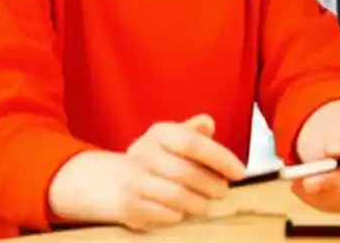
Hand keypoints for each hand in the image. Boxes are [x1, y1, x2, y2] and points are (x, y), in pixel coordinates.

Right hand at [47, 114, 245, 231]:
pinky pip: (162, 215)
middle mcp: (144, 154)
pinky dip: (177, 216)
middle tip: (223, 192)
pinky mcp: (127, 206)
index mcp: (159, 133)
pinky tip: (181, 212)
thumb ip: (191, 132)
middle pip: (187, 173)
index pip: (194, 143)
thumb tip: (208, 124)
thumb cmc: (149, 159)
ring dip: (198, 203)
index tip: (239, 172)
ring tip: (205, 204)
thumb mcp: (168, 139)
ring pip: (176, 196)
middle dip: (212, 185)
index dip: (221, 158)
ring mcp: (133, 181)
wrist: (100, 181)